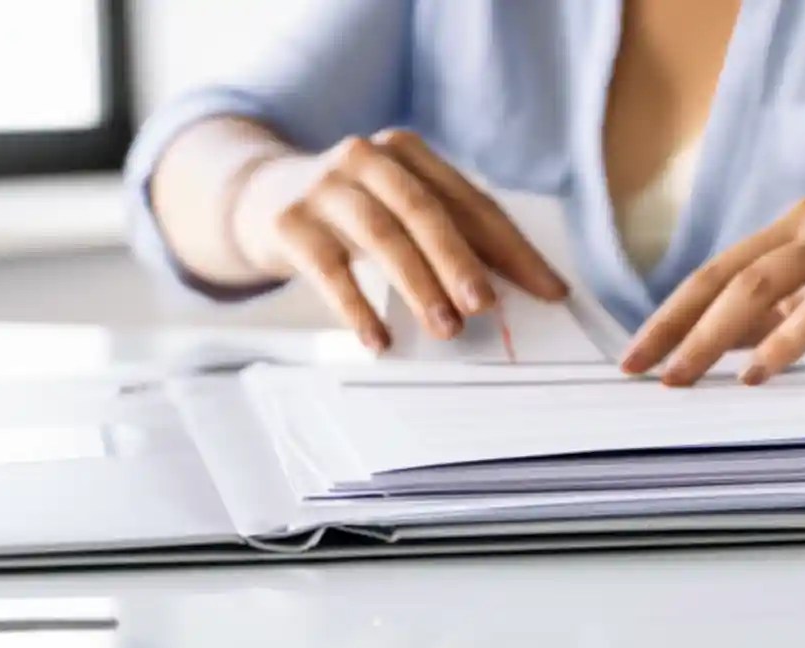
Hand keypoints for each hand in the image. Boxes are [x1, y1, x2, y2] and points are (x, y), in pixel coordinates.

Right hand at [229, 129, 568, 350]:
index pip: (471, 202)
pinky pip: (329, 270)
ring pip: (382, 236)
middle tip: (486, 306)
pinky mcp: (290, 222)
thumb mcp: (393, 207)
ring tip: (445, 328)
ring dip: (418, 286)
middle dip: (461, 261)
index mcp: (407, 151)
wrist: (256, 198)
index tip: (548, 291)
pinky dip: (358, 308)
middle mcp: (366, 158)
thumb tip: (501, 293)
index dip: (512, 249)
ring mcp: (325, 187)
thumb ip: (442, 234)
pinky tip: (378, 340)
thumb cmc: (348, 212)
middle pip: (424, 211)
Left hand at [621, 198, 804, 385]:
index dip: (669, 316)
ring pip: (769, 282)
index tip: (635, 358)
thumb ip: (753, 327)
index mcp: (787, 231)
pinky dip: (786, 338)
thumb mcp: (802, 318)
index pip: (713, 273)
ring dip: (720, 334)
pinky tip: (759, 370)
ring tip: (691, 374)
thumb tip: (685, 356)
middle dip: (684, 329)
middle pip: (732, 277)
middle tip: (655, 373)